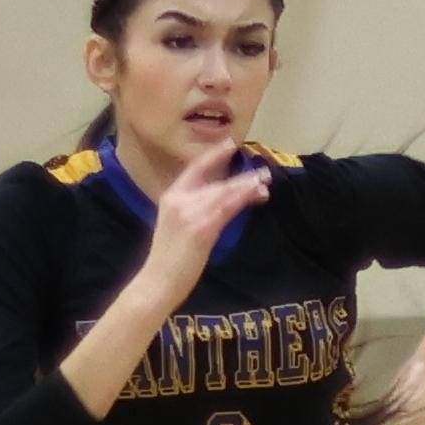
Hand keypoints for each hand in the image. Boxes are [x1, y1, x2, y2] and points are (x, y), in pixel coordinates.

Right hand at [139, 144, 266, 305]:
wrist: (159, 280)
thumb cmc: (170, 259)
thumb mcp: (177, 226)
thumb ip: (193, 210)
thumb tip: (221, 202)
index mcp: (171, 197)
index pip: (195, 168)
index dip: (213, 154)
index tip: (231, 144)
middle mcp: (179, 200)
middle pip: (216, 181)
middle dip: (241, 176)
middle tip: (263, 171)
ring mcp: (190, 213)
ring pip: (224, 192)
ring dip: (247, 185)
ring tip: (265, 180)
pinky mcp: (202, 228)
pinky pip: (227, 208)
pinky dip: (243, 198)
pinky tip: (257, 194)